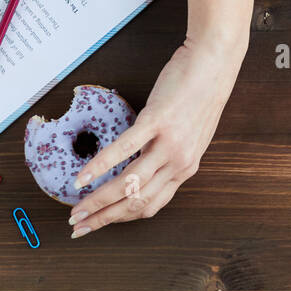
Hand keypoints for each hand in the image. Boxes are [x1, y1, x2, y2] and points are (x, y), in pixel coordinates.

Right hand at [68, 36, 245, 235]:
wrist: (214, 63)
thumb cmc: (200, 95)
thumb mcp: (191, 135)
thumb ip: (169, 154)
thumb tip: (143, 164)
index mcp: (186, 167)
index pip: (150, 205)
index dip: (121, 219)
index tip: (98, 224)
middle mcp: (179, 162)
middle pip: (136, 201)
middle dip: (103, 219)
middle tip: (78, 227)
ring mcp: (169, 143)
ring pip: (128, 183)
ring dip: (97, 201)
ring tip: (75, 209)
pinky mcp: (157, 121)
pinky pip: (124, 150)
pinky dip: (99, 167)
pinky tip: (82, 178)